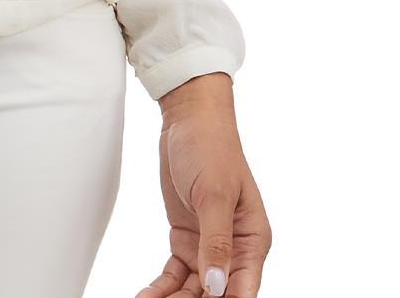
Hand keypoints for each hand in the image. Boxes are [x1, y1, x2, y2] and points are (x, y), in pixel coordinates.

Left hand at [135, 73, 271, 296]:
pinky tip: (147, 297)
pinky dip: (164, 287)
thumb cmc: (211, 148)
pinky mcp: (187, 238)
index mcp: (252, 240)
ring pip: (195, 289)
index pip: (243, 289)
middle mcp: (234, 249)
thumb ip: (216, 242)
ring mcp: (209, 245)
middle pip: (216, 293)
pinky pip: (177, 273)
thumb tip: (216, 288)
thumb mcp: (214, 194)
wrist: (188, 120)